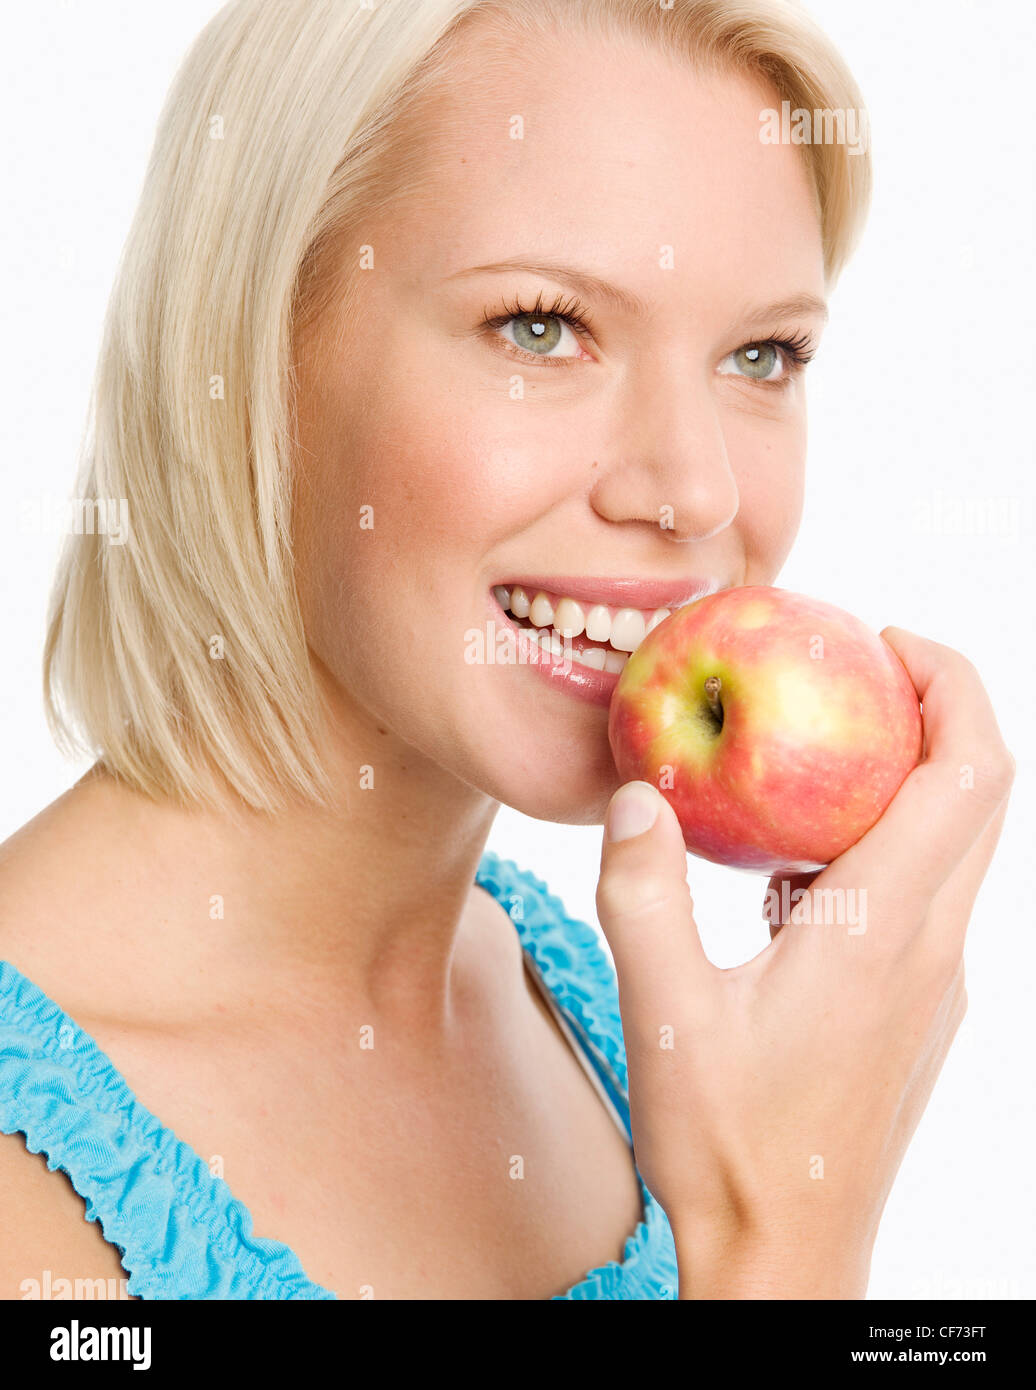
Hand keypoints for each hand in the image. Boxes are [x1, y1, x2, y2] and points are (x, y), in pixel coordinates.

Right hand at [595, 628, 1013, 1297]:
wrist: (789, 1260)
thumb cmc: (729, 1145)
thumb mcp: (663, 1009)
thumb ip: (643, 892)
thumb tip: (637, 793)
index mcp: (885, 930)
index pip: (968, 771)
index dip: (948, 681)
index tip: (882, 636)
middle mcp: (933, 948)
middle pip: (980, 793)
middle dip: (935, 708)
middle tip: (849, 666)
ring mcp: (934, 984)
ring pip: (957, 845)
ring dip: (906, 777)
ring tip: (811, 756)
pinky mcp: (917, 1012)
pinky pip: (925, 896)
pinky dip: (882, 844)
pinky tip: (791, 874)